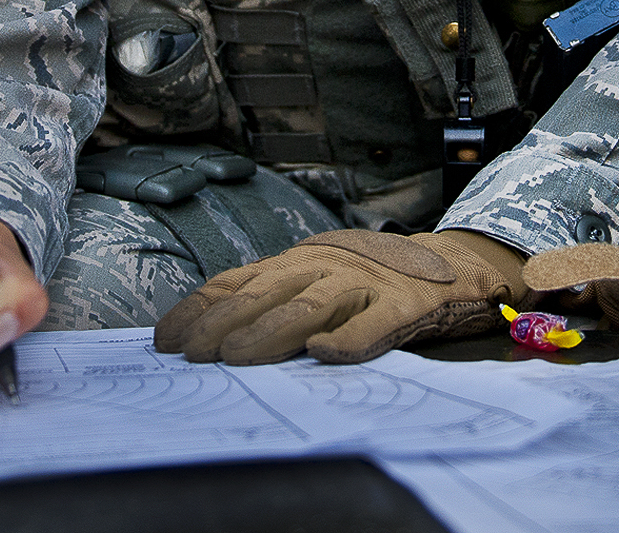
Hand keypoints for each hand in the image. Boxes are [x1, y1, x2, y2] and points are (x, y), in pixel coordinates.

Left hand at [154, 228, 526, 365]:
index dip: (199, 309)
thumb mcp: (315, 276)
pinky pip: (375, 324)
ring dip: (268, 332)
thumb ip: (272, 298)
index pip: (237, 282)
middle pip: (265, 294)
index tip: (165, 338)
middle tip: (191, 354)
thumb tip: (207, 336)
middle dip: (221, 324)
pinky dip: (350, 338)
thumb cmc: (373, 281)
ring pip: (309, 305)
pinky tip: (324, 354)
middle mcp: (326, 265)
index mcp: (298, 261)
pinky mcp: (405, 304)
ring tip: (236, 358)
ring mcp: (365, 282)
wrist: (453, 266)